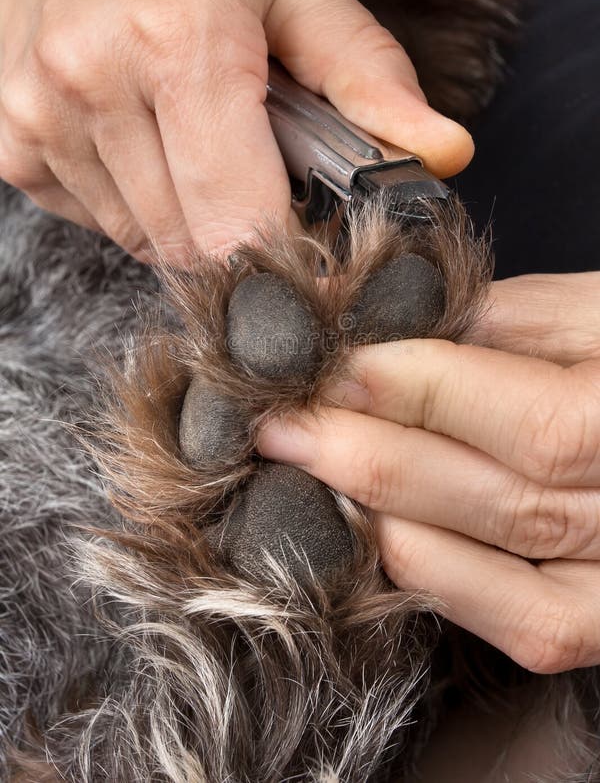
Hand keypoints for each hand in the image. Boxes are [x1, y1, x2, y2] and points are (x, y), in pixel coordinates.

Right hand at [0, 0, 471, 260]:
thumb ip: (367, 72)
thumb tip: (444, 153)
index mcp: (180, 39)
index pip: (241, 217)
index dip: (286, 249)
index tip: (310, 240)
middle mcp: (94, 84)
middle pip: (195, 246)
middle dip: (240, 229)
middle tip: (252, 163)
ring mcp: (41, 121)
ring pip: (147, 244)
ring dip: (188, 215)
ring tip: (192, 136)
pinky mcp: (13, 147)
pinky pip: (101, 224)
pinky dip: (136, 203)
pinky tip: (142, 140)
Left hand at [258, 272, 599, 673]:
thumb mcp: (594, 311)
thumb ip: (500, 322)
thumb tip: (380, 333)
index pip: (530, 422)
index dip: (417, 395)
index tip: (328, 372)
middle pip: (499, 499)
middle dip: (370, 456)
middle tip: (283, 425)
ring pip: (495, 564)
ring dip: (380, 515)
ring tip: (302, 474)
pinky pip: (517, 623)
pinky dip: (429, 576)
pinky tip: (367, 533)